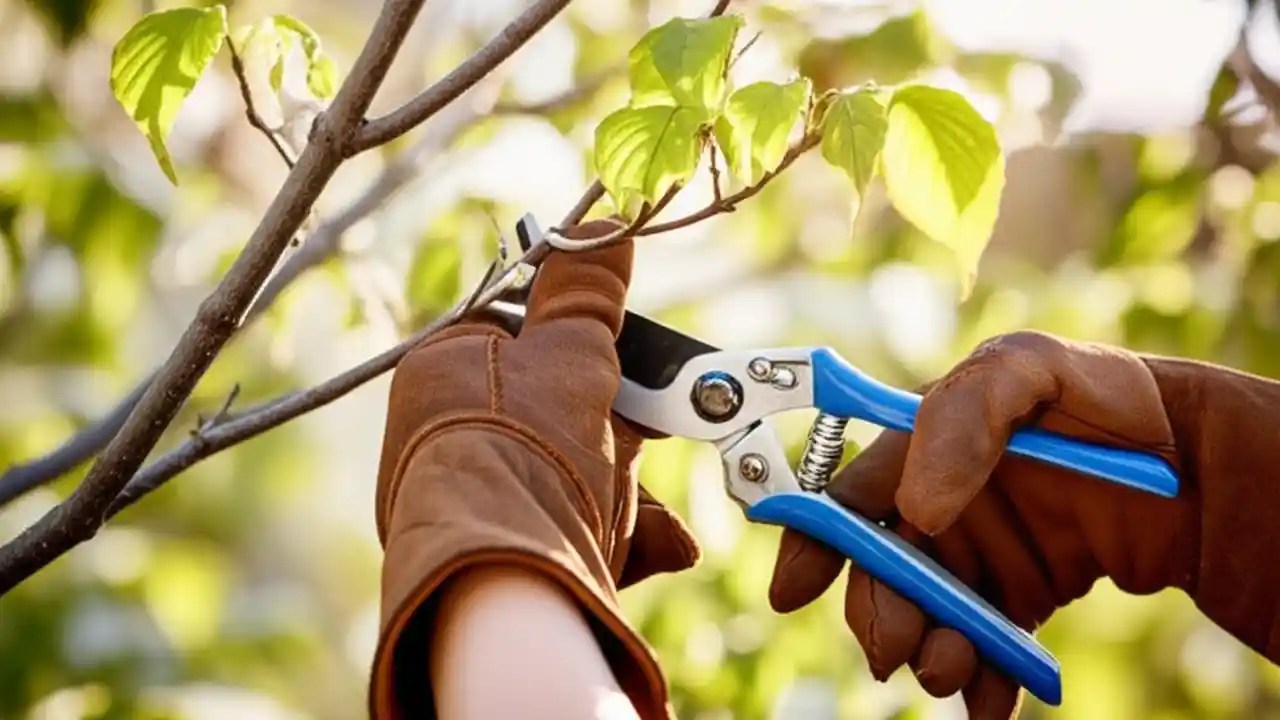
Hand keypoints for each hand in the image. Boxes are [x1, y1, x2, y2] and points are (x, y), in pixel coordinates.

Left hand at [372, 222, 697, 718]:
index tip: (626, 364)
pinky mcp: (506, 558)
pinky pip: (575, 531)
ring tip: (651, 518)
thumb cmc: (524, 456)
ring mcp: (476, 503)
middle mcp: (448, 439)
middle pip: (559, 415)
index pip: (520, 338)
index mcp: (444, 374)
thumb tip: (604, 225)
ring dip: (630, 496)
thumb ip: (586, 291)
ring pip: (575, 480)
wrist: (506, 582)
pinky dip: (624, 538)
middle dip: (618, 436)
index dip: (583, 349)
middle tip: (643, 440)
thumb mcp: (569, 355)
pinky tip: (660, 546)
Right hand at [768, 331, 1279, 717]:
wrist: (1196, 466)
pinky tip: (992, 702)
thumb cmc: (1108, 400)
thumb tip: (920, 505)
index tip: (793, 590)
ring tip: (954, 669)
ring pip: (924, 619)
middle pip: (878, 572)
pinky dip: (980, 686)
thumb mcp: (1032, 368)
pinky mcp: (1019, 601)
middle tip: (898, 650)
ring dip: (925, 655)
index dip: (810, 541)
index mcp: (921, 448)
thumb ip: (967, 413)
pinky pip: (984, 652)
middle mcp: (938, 506)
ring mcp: (977, 557)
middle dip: (876, 615)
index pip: (846, 497)